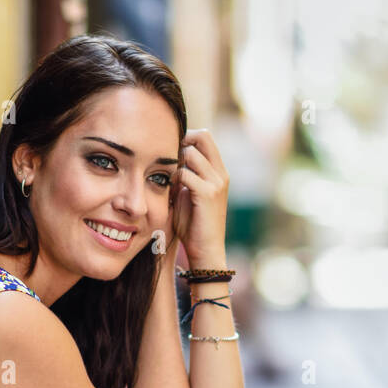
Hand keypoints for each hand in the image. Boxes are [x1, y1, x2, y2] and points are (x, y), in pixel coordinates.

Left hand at [167, 128, 228, 267]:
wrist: (206, 251)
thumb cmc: (194, 226)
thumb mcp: (188, 194)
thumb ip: (183, 175)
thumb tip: (165, 160)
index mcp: (218, 171)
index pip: (204, 136)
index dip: (185, 138)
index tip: (169, 152)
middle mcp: (221, 173)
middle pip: (201, 136)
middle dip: (180, 142)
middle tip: (166, 159)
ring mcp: (216, 182)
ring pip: (191, 153)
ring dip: (174, 162)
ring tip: (166, 178)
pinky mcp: (208, 194)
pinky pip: (185, 173)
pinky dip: (173, 178)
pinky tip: (168, 190)